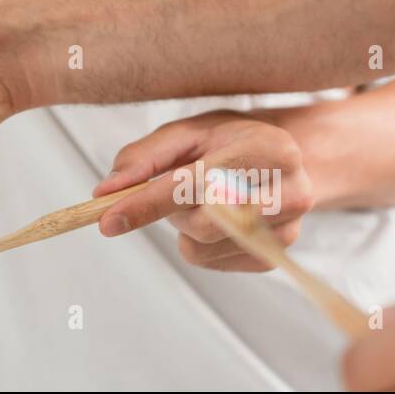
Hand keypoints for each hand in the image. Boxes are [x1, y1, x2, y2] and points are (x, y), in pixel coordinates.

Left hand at [93, 111, 314, 271]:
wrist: (284, 162)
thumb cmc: (232, 142)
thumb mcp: (191, 132)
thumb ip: (146, 157)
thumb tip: (105, 192)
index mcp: (269, 150)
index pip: (198, 184)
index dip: (148, 203)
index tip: (108, 220)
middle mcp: (289, 194)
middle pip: (201, 224)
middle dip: (172, 211)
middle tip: (172, 189)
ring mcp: (284, 232)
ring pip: (201, 247)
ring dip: (183, 226)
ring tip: (203, 198)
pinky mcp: (272, 258)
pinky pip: (210, 261)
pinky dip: (198, 241)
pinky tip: (217, 217)